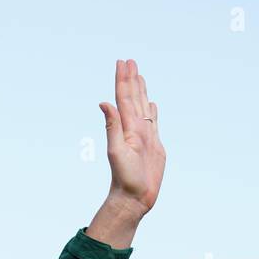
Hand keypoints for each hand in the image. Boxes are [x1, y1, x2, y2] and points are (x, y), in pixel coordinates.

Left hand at [98, 59, 165, 216]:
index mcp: (127, 127)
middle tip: (129, 61)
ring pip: (143, 107)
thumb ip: (112, 126)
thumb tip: (104, 103)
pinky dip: (152, 110)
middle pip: (133, 98)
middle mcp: (135, 128)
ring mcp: (144, 135)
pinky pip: (154, 122)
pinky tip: (151, 104)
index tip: (122, 62)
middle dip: (131, 79)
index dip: (123, 80)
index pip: (123, 98)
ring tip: (139, 76)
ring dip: (141, 91)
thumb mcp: (117, 150)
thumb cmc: (124, 178)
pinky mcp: (154, 144)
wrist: (134, 198)